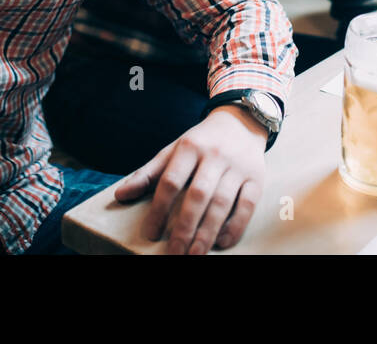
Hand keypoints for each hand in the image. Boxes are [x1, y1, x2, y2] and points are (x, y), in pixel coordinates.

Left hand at [114, 105, 265, 253]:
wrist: (240, 122)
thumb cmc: (200, 142)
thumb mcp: (172, 151)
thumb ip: (147, 174)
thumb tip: (120, 196)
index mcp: (189, 147)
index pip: (171, 181)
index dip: (159, 209)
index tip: (150, 233)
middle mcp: (214, 155)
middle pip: (198, 195)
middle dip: (184, 227)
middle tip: (174, 253)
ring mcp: (237, 167)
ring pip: (222, 203)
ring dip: (208, 232)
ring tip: (194, 254)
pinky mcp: (256, 178)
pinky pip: (247, 205)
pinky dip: (235, 225)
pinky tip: (222, 242)